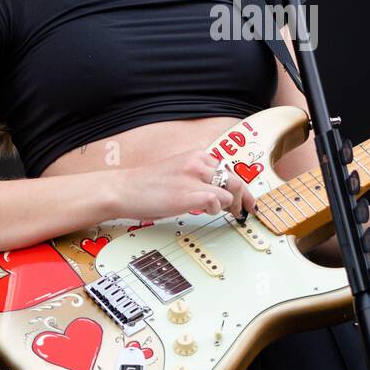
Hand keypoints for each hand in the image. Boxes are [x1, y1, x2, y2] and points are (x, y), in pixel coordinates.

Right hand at [114, 149, 255, 221]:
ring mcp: (194, 178)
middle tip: (246, 210)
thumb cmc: (147, 185)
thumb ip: (197, 176)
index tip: (245, 197)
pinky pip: (217, 202)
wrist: (123, 190)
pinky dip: (216, 209)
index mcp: (195, 155)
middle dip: (244, 198)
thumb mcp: (177, 172)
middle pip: (236, 180)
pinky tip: (205, 212)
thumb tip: (218, 191)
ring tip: (224, 213)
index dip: (240, 186)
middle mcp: (197, 163)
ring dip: (230, 206)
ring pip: (231, 191)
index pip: (228, 170)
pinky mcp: (189, 195)